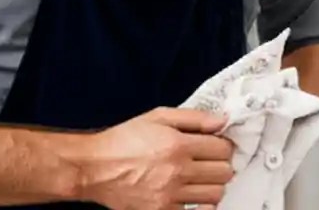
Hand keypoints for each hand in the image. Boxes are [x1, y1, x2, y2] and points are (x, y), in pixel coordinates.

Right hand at [79, 107, 233, 209]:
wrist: (94, 167)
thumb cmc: (124, 139)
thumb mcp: (158, 117)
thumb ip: (194, 118)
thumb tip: (224, 120)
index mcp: (178, 144)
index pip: (223, 149)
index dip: (224, 146)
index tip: (216, 146)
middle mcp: (177, 171)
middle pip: (224, 172)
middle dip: (221, 165)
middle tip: (210, 162)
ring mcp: (170, 195)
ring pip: (216, 194)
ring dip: (214, 185)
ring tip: (202, 179)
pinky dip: (202, 206)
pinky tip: (194, 196)